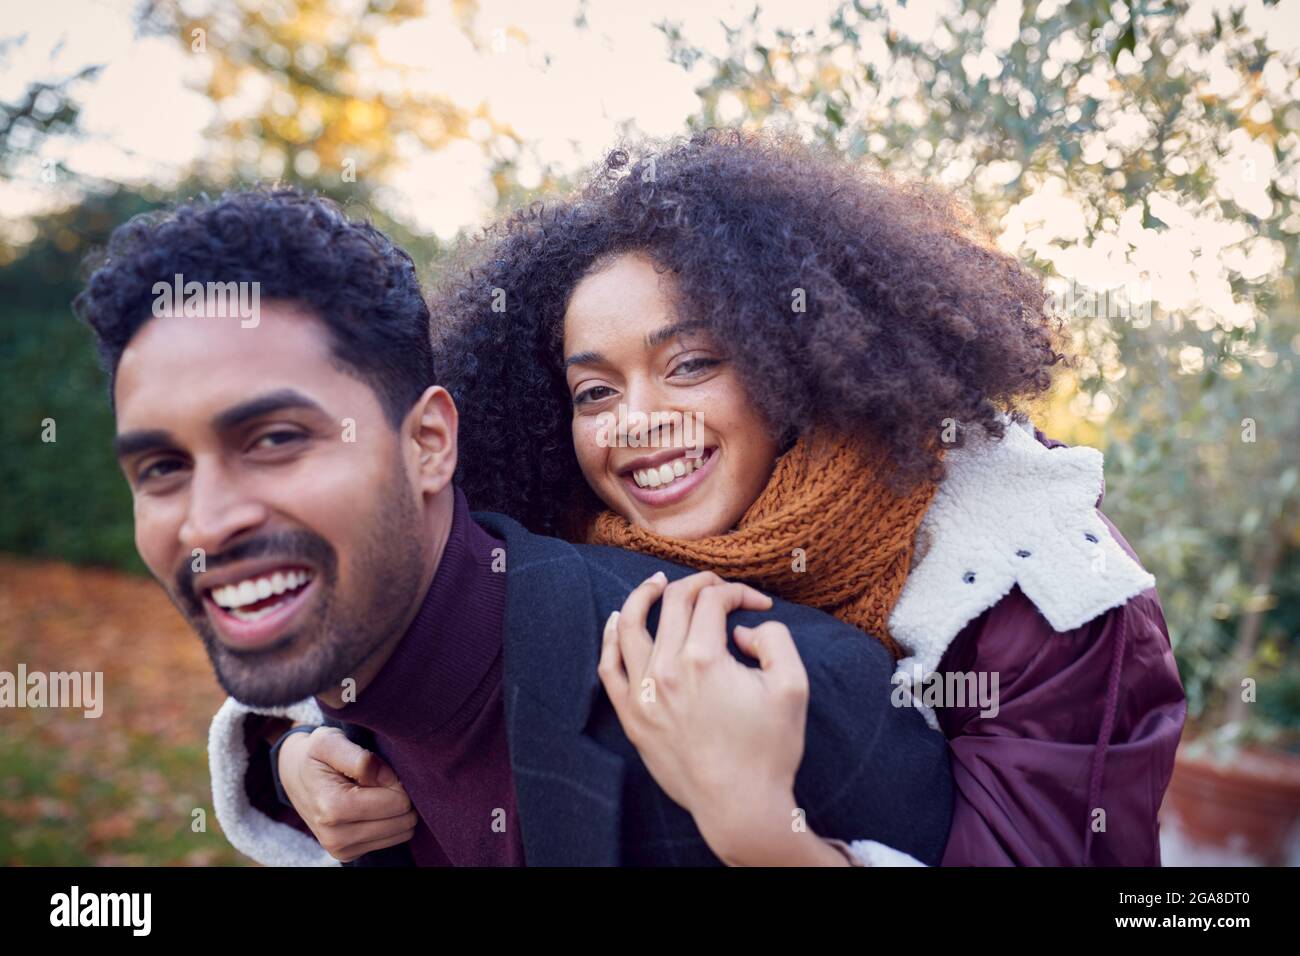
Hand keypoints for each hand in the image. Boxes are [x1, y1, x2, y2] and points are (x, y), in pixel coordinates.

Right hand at [278, 726, 417, 861]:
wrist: (294, 776)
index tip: (379, 769)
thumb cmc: (315, 755)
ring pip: (401, 832)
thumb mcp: (330, 741)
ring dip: (394, 810)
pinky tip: (368, 806)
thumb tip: (387, 778)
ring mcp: (341, 849)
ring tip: (371, 792)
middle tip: (377, 780)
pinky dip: (387, 821)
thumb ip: (359, 757)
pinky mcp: (347, 854)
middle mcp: (336, 836)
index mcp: (333, 808)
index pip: (398, 802)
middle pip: (403, 820)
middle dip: (398, 796)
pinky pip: (391, 840)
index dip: (396, 780)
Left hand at [598, 570, 834, 864]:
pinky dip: (610, 637)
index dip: (739, 592)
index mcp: (705, 659)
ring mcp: (643, 693)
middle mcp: (666, 670)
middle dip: (701, 585)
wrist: (740, 806)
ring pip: (631, 625)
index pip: (714, 600)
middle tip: (717, 587)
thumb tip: (740, 630)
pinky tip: (620, 620)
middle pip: (675, 603)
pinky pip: (609, 666)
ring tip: (656, 583)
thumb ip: (774, 640)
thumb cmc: (770, 749)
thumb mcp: (793, 686)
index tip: (758, 605)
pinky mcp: (631, 716)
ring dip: (644, 595)